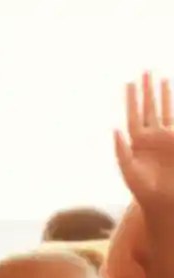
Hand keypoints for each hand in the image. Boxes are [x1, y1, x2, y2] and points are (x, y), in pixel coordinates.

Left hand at [115, 72, 173, 225]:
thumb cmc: (144, 191)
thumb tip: (114, 129)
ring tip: (160, 77)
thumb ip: (121, 151)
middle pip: (148, 108)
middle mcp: (150, 138)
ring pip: (164, 111)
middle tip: (144, 70)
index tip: (130, 82)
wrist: (165, 202)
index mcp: (136, 143)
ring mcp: (166, 139)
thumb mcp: (129, 172)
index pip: (133, 115)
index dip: (132, 99)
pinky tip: (171, 94)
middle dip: (146, 90)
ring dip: (163, 95)